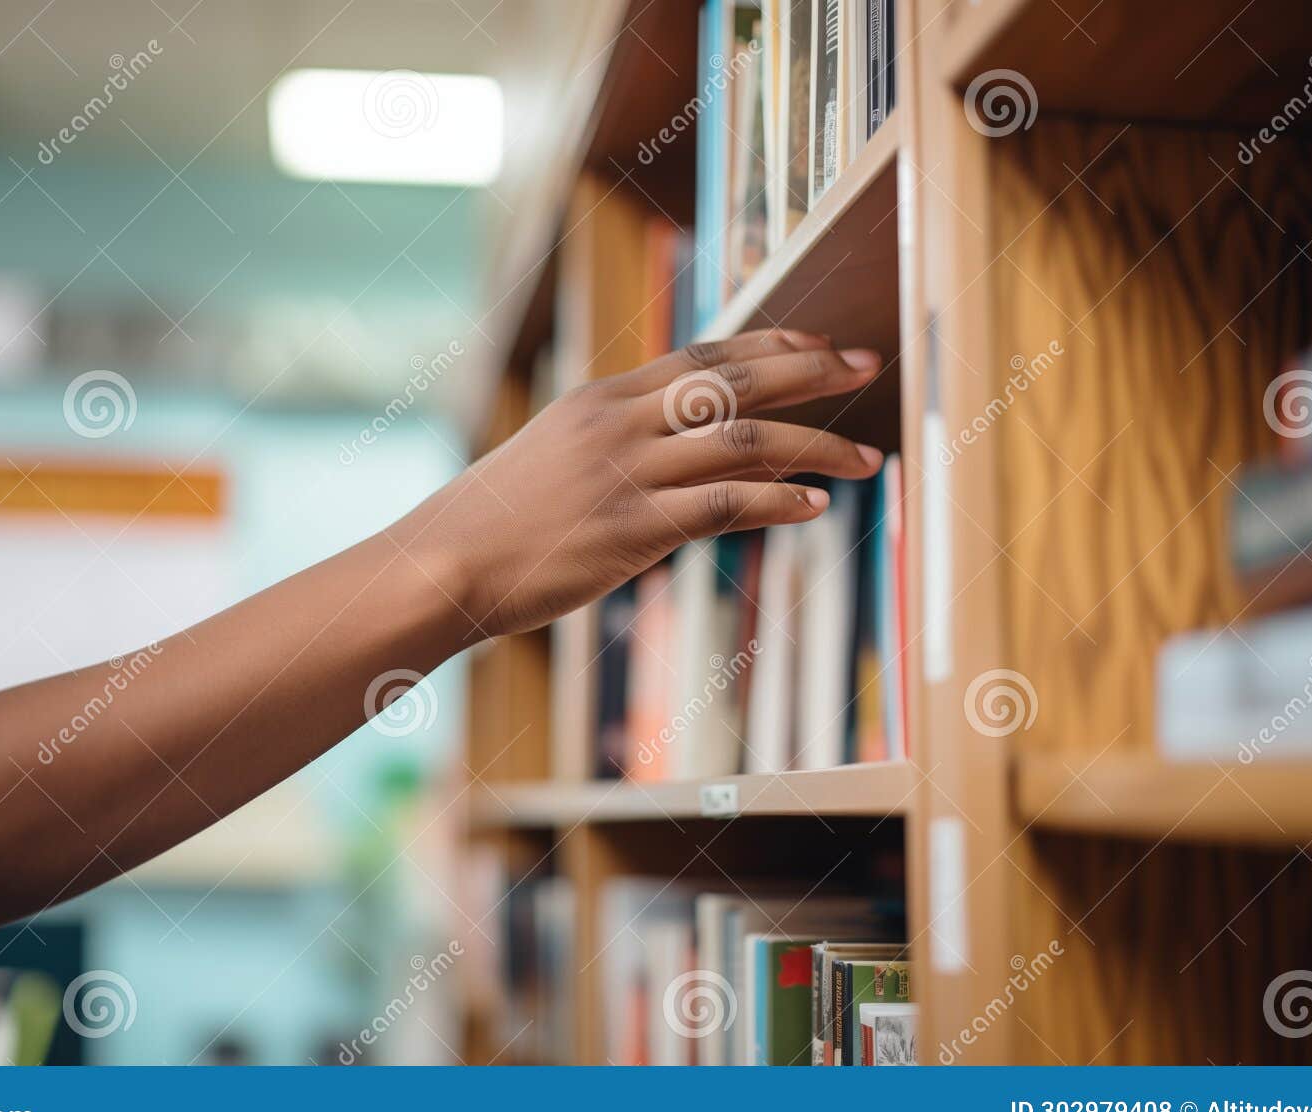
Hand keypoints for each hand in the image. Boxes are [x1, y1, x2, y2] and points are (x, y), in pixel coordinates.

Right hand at [391, 329, 884, 638]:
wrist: (443, 565)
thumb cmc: (495, 523)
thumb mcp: (553, 460)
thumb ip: (616, 445)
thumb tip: (674, 449)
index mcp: (601, 400)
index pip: (703, 355)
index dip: (770, 347)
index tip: (820, 346)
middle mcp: (619, 423)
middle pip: (736, 380)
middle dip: (812, 372)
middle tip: (869, 365)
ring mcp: (625, 474)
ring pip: (744, 440)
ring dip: (816, 445)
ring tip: (866, 459)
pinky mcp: (630, 529)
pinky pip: (723, 504)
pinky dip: (777, 501)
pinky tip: (814, 507)